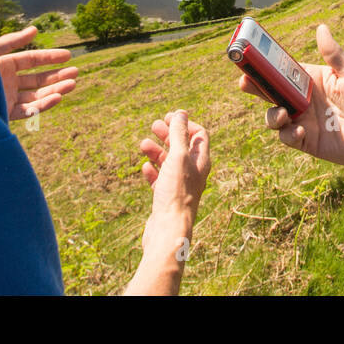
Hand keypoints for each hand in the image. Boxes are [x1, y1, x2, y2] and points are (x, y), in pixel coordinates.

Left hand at [0, 25, 77, 120]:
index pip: (32, 60)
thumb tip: (36, 30)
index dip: (50, 57)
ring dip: (55, 89)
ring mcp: (6, 98)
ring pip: (36, 95)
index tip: (68, 55)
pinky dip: (43, 105)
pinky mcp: (3, 113)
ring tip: (73, 83)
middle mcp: (7, 82)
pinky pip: (27, 111)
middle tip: (76, 72)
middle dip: (57, 76)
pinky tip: (57, 97)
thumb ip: (12, 41)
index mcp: (4, 65)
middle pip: (37, 79)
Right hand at [138, 110, 211, 225]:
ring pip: (169, 162)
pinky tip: (145, 167)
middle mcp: (193, 173)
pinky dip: (153, 171)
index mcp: (201, 162)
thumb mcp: (178, 157)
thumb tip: (181, 113)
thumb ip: (179, 134)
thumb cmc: (176, 193)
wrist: (168, 229)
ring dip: (157, 151)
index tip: (169, 117)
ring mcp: (180, 186)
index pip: (199, 135)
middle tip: (154, 125)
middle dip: (169, 134)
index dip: (186, 124)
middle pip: (183, 147)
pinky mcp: (167, 198)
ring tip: (143, 144)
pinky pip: (161, 180)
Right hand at [238, 23, 343, 171]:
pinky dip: (289, 134)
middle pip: (271, 92)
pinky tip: (301, 130)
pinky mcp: (307, 141)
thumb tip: (321, 27)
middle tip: (244, 81)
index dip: (264, 64)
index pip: (281, 70)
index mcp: (311, 80)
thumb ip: (334, 54)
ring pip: (274, 116)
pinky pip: (288, 137)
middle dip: (255, 86)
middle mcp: (303, 99)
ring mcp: (303, 120)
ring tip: (283, 113)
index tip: (249, 56)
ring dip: (272, 115)